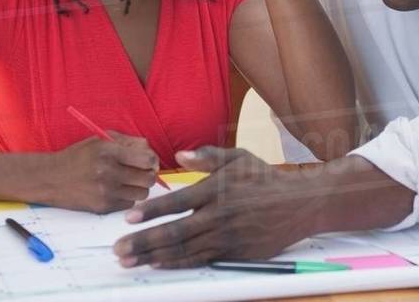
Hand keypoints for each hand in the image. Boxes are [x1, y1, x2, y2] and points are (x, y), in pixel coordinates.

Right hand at [46, 134, 159, 212]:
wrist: (50, 178)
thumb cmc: (78, 156)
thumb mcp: (100, 140)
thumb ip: (127, 141)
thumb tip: (149, 149)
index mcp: (109, 152)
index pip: (147, 159)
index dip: (152, 160)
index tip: (148, 160)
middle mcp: (109, 172)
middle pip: (148, 179)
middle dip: (149, 174)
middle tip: (141, 172)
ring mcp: (106, 192)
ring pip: (142, 194)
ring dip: (139, 187)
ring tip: (129, 181)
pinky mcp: (103, 207)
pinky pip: (129, 204)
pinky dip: (127, 197)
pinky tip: (117, 190)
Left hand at [113, 147, 317, 267]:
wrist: (299, 204)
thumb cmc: (264, 178)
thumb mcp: (238, 158)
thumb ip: (207, 156)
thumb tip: (179, 155)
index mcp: (217, 189)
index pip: (177, 202)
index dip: (151, 211)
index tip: (129, 217)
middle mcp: (220, 215)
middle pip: (175, 233)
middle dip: (143, 242)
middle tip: (119, 249)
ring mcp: (227, 238)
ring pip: (184, 251)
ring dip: (154, 257)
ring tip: (131, 261)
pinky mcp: (234, 253)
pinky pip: (200, 260)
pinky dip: (178, 263)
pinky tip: (159, 264)